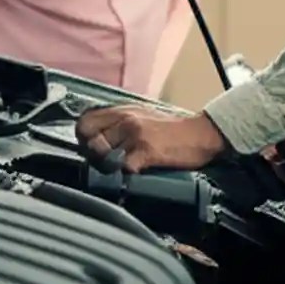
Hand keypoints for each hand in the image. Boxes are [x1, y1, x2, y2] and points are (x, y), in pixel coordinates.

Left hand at [75, 106, 227, 173]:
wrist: (201, 134)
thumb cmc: (174, 129)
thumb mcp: (143, 115)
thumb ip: (121, 122)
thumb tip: (99, 136)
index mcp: (123, 110)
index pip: (85, 121)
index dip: (83, 138)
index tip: (90, 148)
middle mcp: (126, 119)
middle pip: (89, 139)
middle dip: (92, 154)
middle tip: (103, 163)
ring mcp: (135, 135)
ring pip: (103, 153)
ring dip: (107, 165)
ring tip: (118, 169)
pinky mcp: (146, 151)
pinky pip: (123, 167)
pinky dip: (125, 174)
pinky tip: (134, 173)